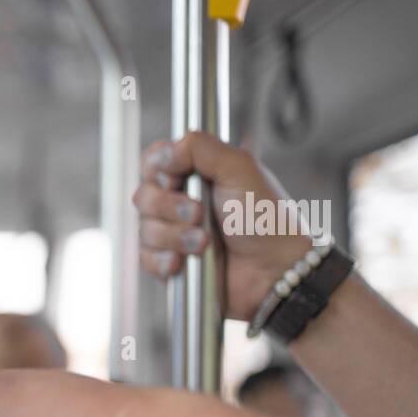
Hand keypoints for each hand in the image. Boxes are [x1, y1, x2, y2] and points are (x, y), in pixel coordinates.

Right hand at [133, 132, 314, 320]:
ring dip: (174, 236)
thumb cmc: (267, 221)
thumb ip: (201, 147)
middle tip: (199, 214)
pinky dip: (165, 260)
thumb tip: (166, 150)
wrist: (274, 270)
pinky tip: (186, 261)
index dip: (158, 169)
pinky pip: (147, 259)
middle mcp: (181, 201)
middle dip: (168, 206)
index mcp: (196, 174)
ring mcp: (173, 234)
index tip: (176, 178)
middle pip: (143, 195)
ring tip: (205, 243)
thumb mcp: (240, 169)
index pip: (154, 161)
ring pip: (144, 228)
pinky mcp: (170, 263)